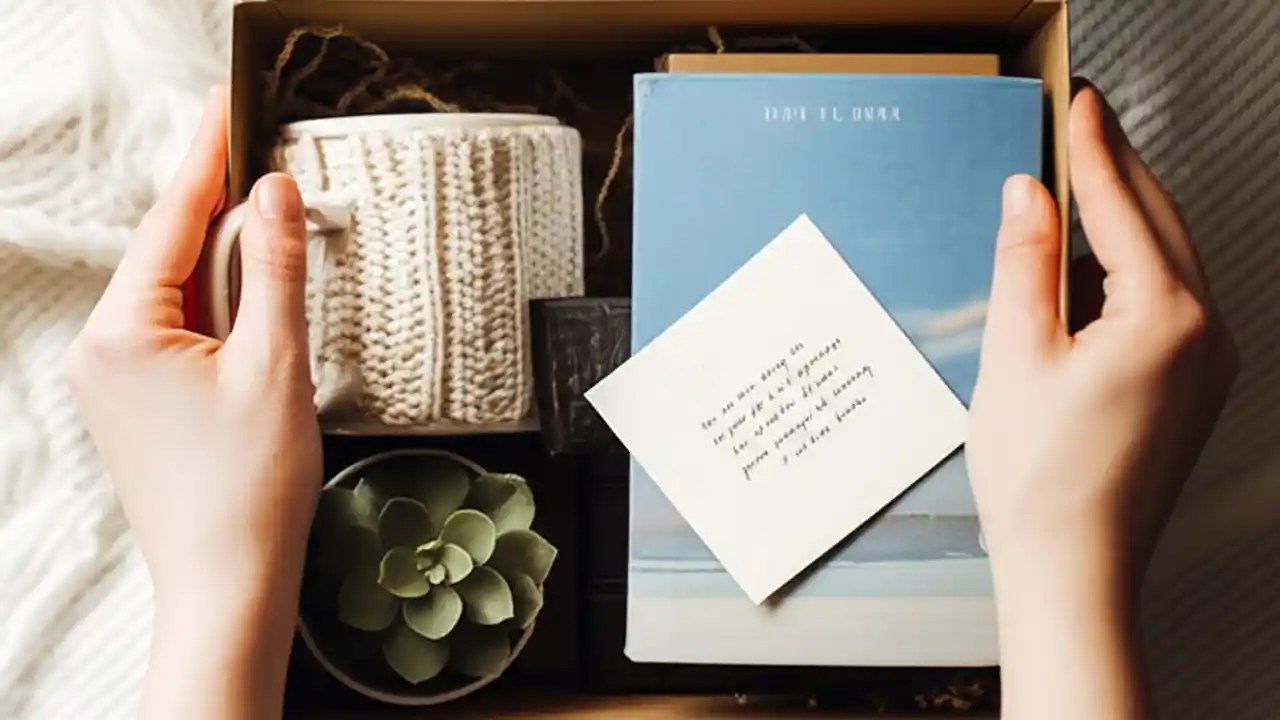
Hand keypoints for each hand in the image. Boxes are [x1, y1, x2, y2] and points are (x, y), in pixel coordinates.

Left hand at [64, 87, 320, 719]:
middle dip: (222, 213)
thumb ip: (273, 269)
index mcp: (123, 332)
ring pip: (173, 290)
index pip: (171, 219)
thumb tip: (275, 193)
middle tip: (270, 167)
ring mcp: (111, 379)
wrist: (228, 581)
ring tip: (274, 243)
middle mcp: (100, 349)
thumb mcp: (276, 364)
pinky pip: (171, 328)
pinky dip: (213, 308)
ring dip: (223, 266)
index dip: (208, 157)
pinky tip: (251, 308)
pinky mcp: (132, 401)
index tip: (229, 106)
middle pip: (168, 251)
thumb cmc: (249, 489)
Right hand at [967, 85, 1236, 717]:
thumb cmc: (1041, 480)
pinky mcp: (1192, 387)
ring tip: (1076, 194)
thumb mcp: (1015, 354)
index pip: (1123, 207)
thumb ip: (1025, 261)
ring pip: (1168, 262)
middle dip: (1121, 171)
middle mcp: (1204, 335)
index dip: (1095, 150)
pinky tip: (1089, 274)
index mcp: (1164, 319)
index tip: (1082, 105)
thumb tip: (1028, 194)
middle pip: (1161, 223)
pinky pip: (1168, 304)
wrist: (1074, 567)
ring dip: (1125, 222)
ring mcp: (1207, 364)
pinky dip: (1130, 273)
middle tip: (1087, 125)